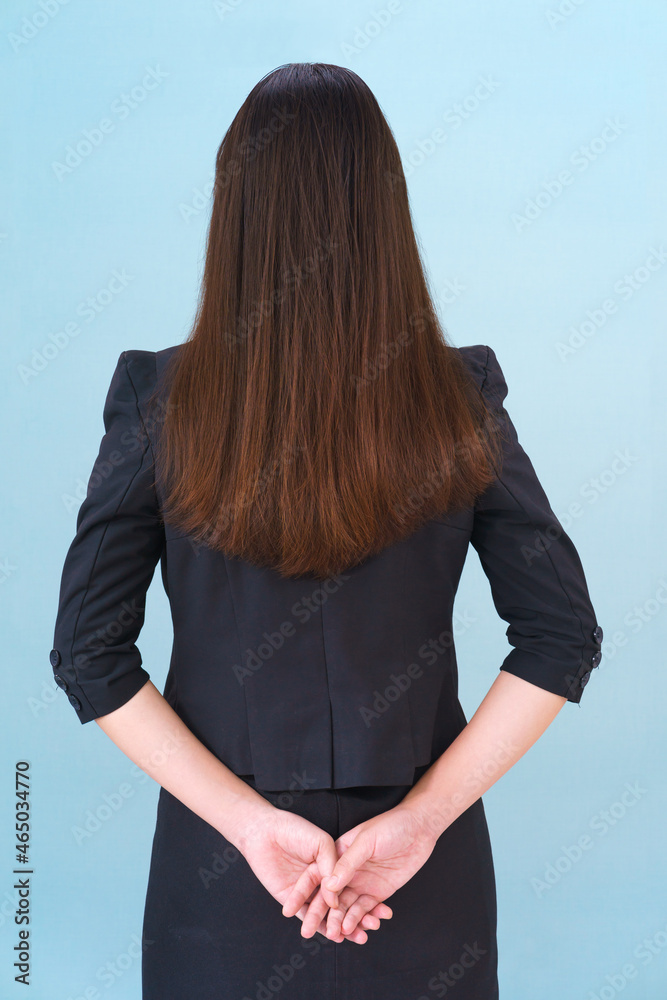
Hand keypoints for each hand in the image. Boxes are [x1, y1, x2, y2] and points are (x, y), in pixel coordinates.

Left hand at [236, 802, 392, 943]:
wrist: (262, 832)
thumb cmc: (293, 830)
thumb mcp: (320, 842)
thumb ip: (331, 866)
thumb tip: (336, 896)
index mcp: (330, 863)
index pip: (351, 884)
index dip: (366, 896)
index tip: (380, 910)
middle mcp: (321, 878)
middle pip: (344, 900)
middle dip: (361, 915)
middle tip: (374, 927)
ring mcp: (306, 890)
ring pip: (329, 912)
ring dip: (347, 925)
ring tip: (363, 936)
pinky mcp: (290, 900)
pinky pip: (308, 916)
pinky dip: (324, 927)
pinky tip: (339, 935)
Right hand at [298, 803, 437, 939]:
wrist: (420, 828)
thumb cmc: (391, 825)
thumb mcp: (366, 841)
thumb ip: (347, 864)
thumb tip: (327, 886)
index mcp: (338, 853)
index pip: (317, 876)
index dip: (303, 893)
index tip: (291, 910)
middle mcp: (347, 871)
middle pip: (329, 896)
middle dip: (319, 914)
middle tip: (308, 932)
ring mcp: (362, 882)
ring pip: (346, 906)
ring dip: (340, 921)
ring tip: (336, 935)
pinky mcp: (378, 891)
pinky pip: (365, 908)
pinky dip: (360, 919)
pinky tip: (357, 929)